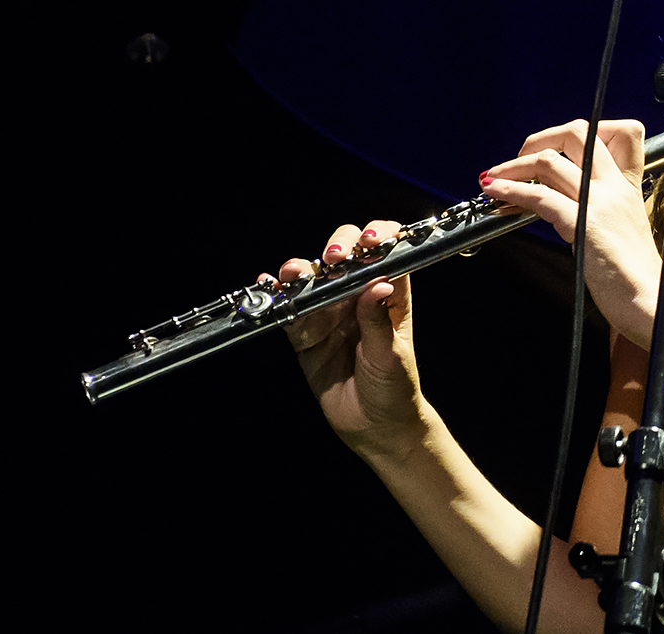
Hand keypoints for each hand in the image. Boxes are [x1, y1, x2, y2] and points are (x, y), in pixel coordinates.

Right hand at [280, 220, 427, 460]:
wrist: (374, 427)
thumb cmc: (395, 388)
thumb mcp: (391, 355)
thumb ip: (379, 321)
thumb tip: (377, 284)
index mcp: (390, 295)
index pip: (387, 252)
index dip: (379, 237)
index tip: (370, 241)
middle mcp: (358, 296)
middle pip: (346, 254)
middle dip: (338, 246)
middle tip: (333, 258)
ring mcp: (330, 312)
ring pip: (313, 277)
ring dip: (301, 269)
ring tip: (292, 273)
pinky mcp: (305, 333)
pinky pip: (289, 310)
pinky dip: (276, 296)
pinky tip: (268, 286)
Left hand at [479, 119, 662, 344]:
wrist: (653, 303)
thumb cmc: (636, 277)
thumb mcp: (622, 229)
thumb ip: (598, 209)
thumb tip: (561, 201)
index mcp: (628, 185)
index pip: (617, 131)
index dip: (580, 133)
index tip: (555, 150)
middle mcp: (616, 186)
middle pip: (577, 132)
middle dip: (540, 138)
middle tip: (519, 157)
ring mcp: (601, 202)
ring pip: (550, 160)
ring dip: (512, 166)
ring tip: (492, 178)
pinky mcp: (584, 224)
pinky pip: (540, 195)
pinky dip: (511, 190)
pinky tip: (497, 194)